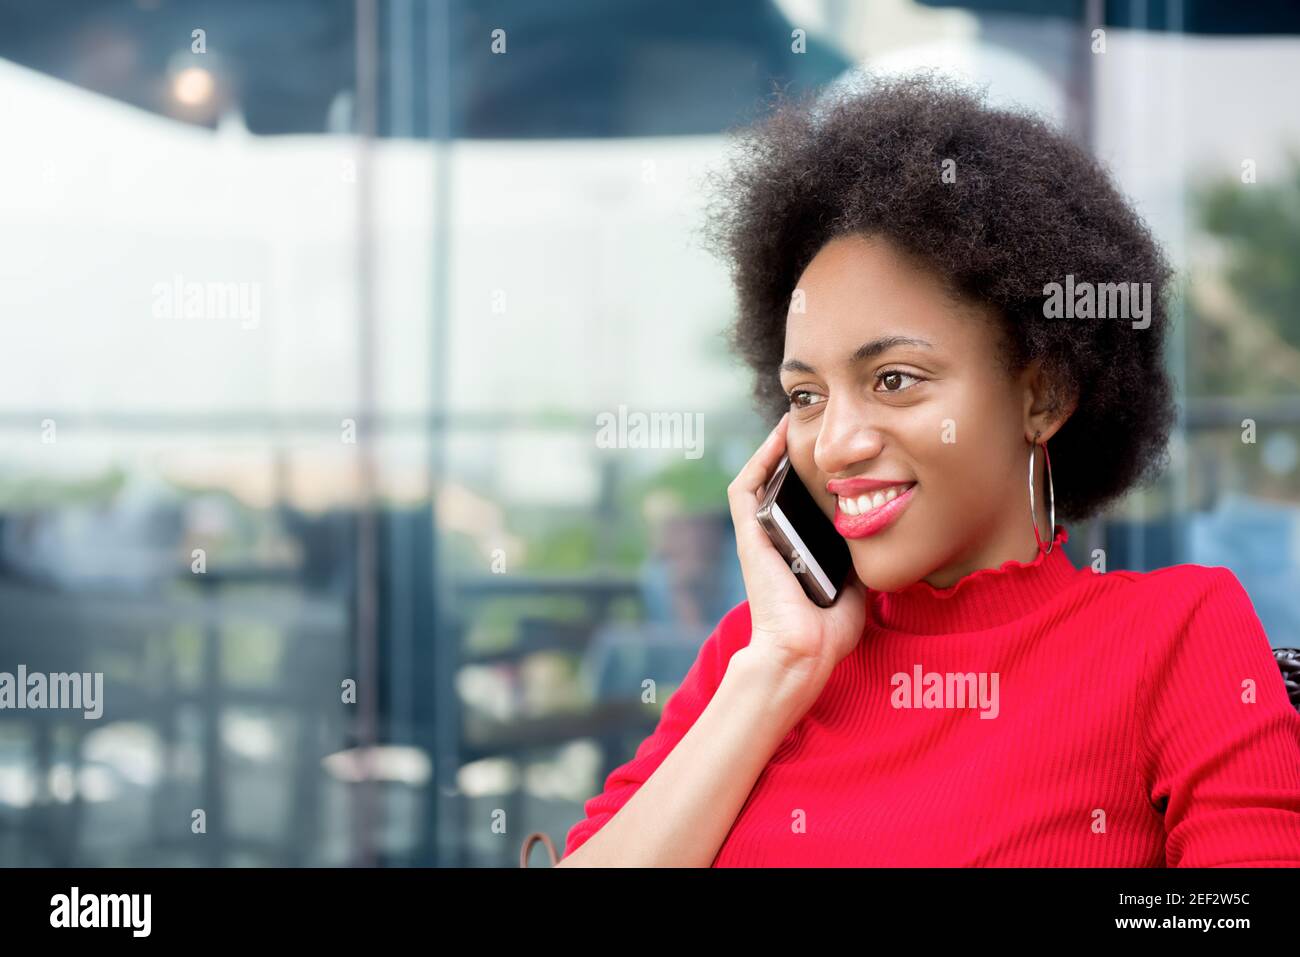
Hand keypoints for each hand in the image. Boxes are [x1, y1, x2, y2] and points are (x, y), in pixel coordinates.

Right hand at [726, 412, 867, 690]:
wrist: (804, 652)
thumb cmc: (827, 632)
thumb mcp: (854, 584)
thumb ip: (859, 557)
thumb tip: (880, 531)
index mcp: (798, 552)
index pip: (804, 505)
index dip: (815, 477)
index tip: (838, 453)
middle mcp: (775, 540)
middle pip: (782, 487)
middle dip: (797, 455)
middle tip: (819, 426)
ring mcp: (759, 536)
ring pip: (760, 480)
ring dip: (775, 449)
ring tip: (797, 420)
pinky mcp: (749, 535)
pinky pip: (747, 487)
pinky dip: (760, 459)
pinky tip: (780, 436)